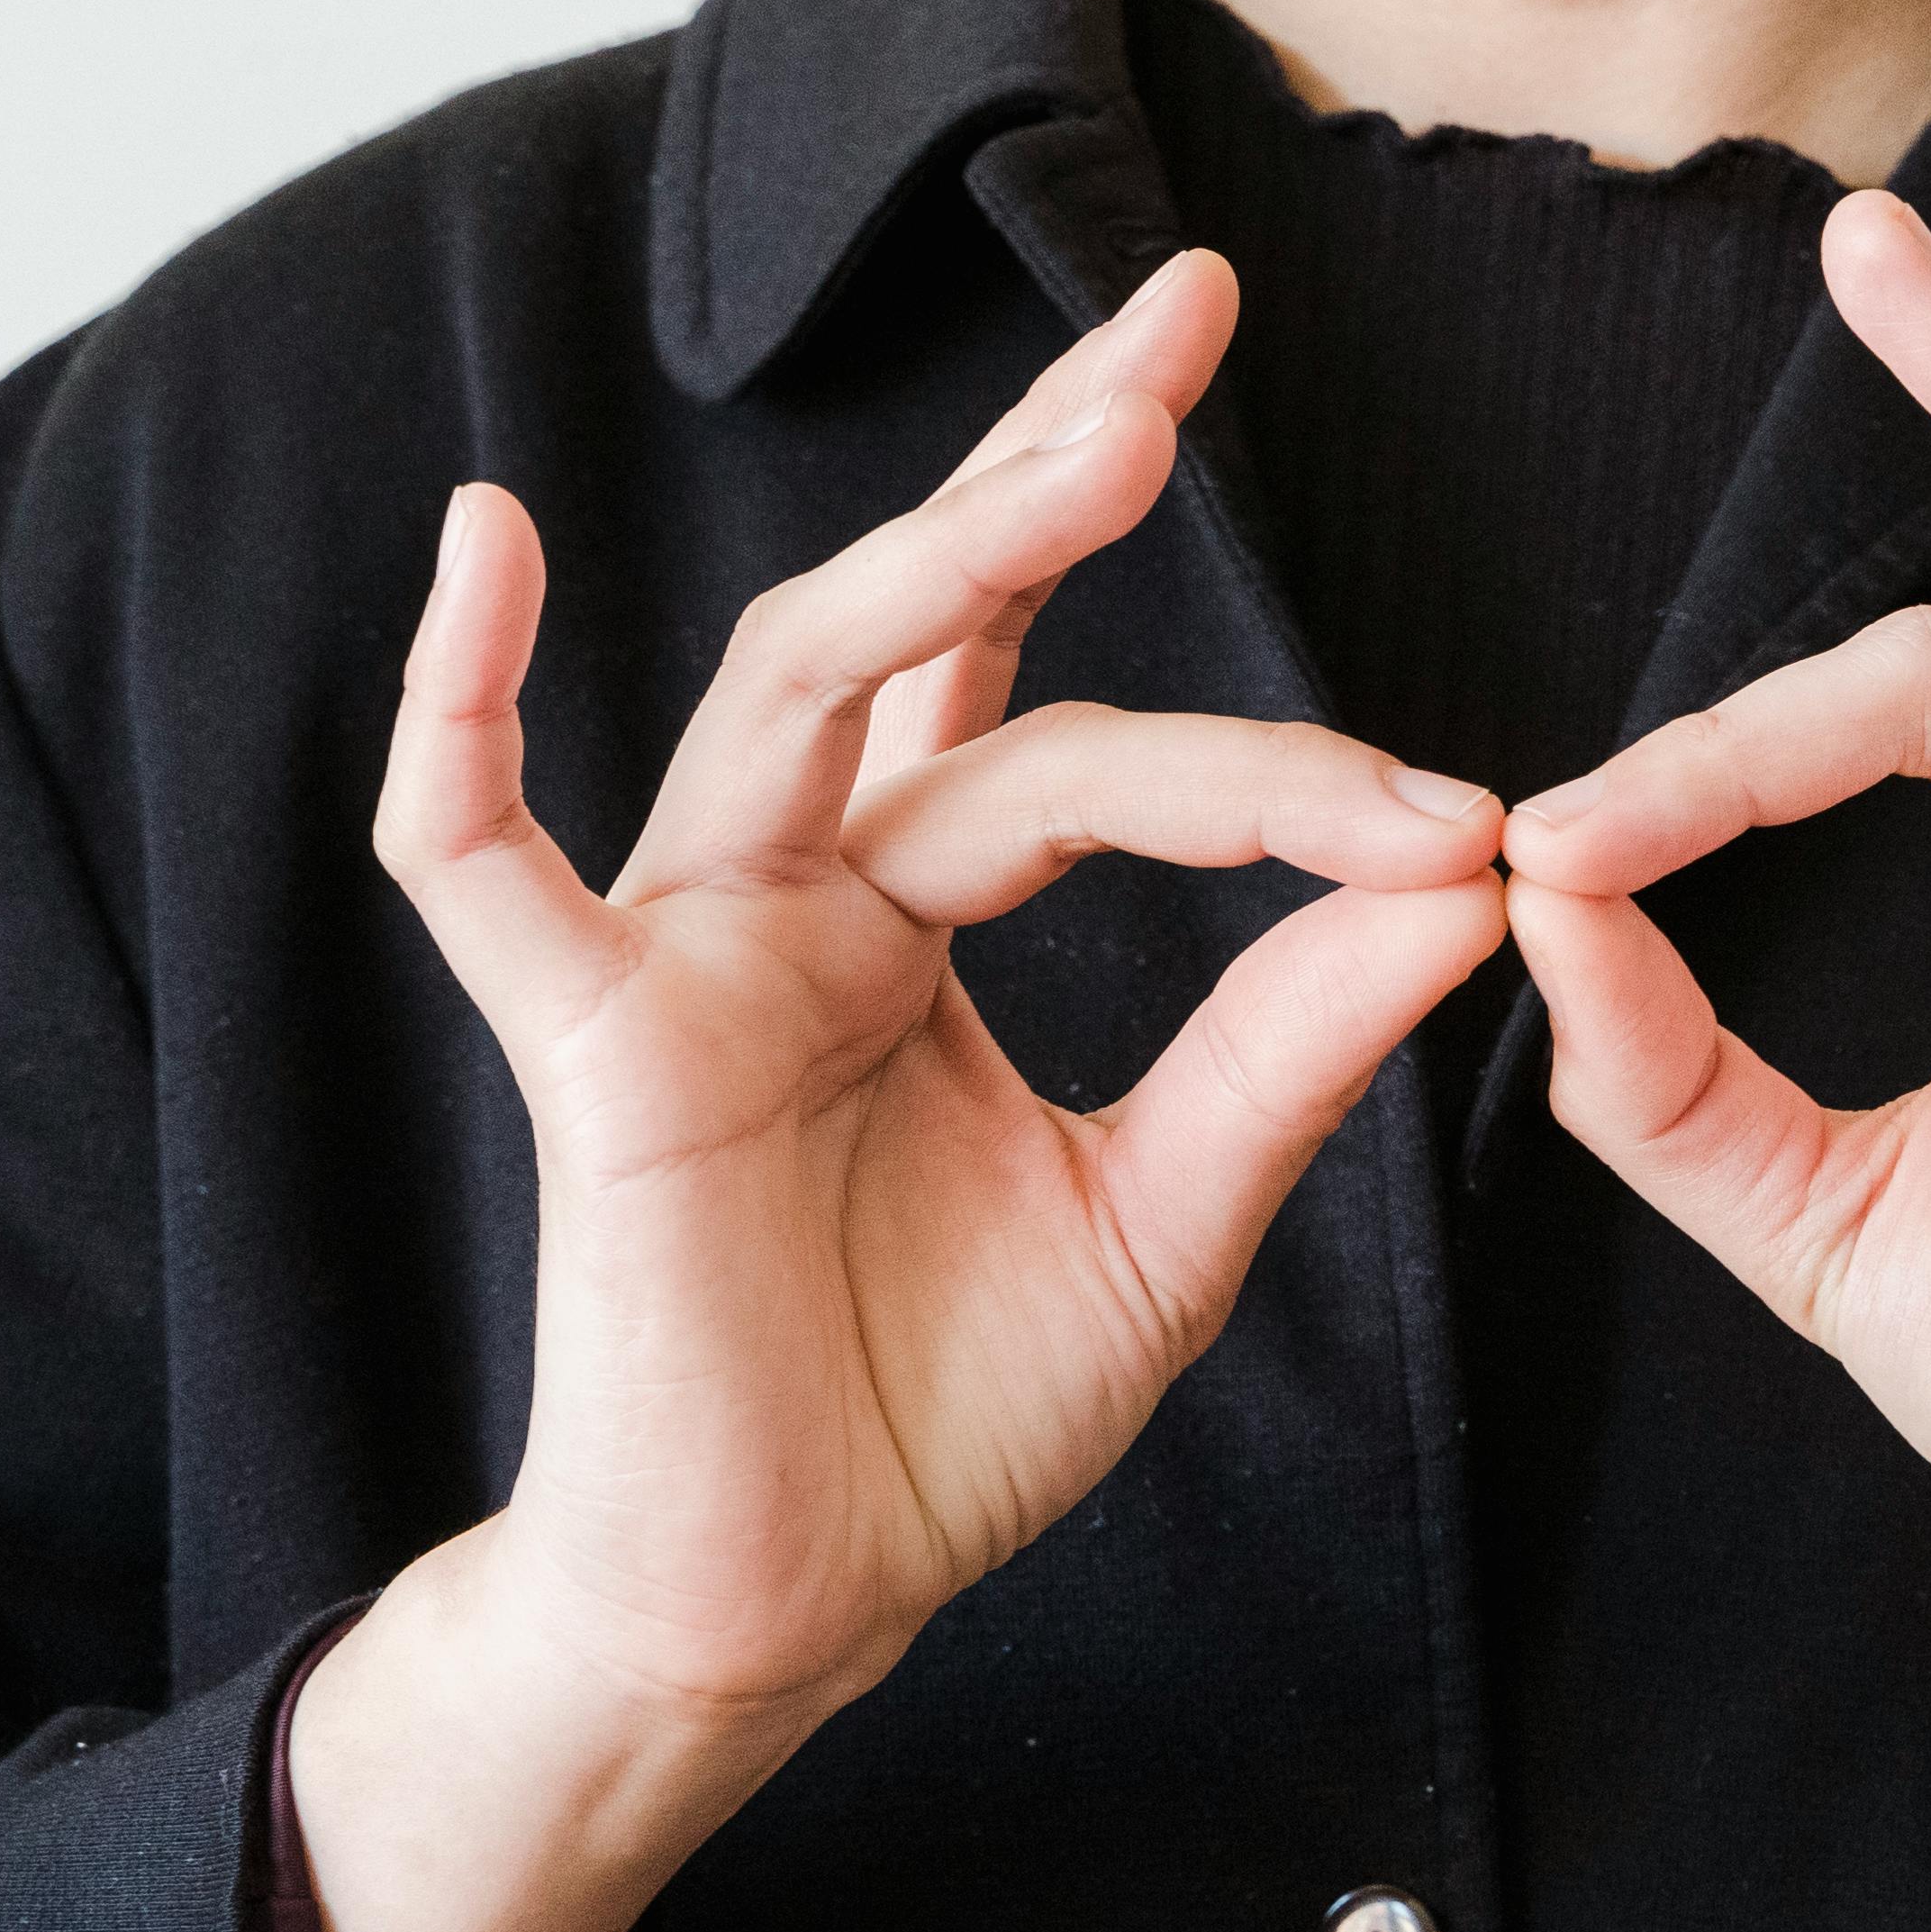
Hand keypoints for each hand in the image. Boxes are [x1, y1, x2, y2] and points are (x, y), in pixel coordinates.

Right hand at [382, 247, 1506, 1724]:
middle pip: (931, 633)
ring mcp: (689, 948)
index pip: (1083, 740)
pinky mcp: (592, 1045)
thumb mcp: (1172, 1212)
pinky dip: (457, 705)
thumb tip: (1472, 888)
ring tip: (1099, 443)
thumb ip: (1291, 1048)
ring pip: (798, 685)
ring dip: (945, 552)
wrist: (791, 1604)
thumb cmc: (943, 1413)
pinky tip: (484, 537)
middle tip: (1193, 327)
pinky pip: (477, 858)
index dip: (1277, 757)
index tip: (1460, 819)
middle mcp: (803, 891)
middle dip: (1054, 469)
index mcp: (922, 914)